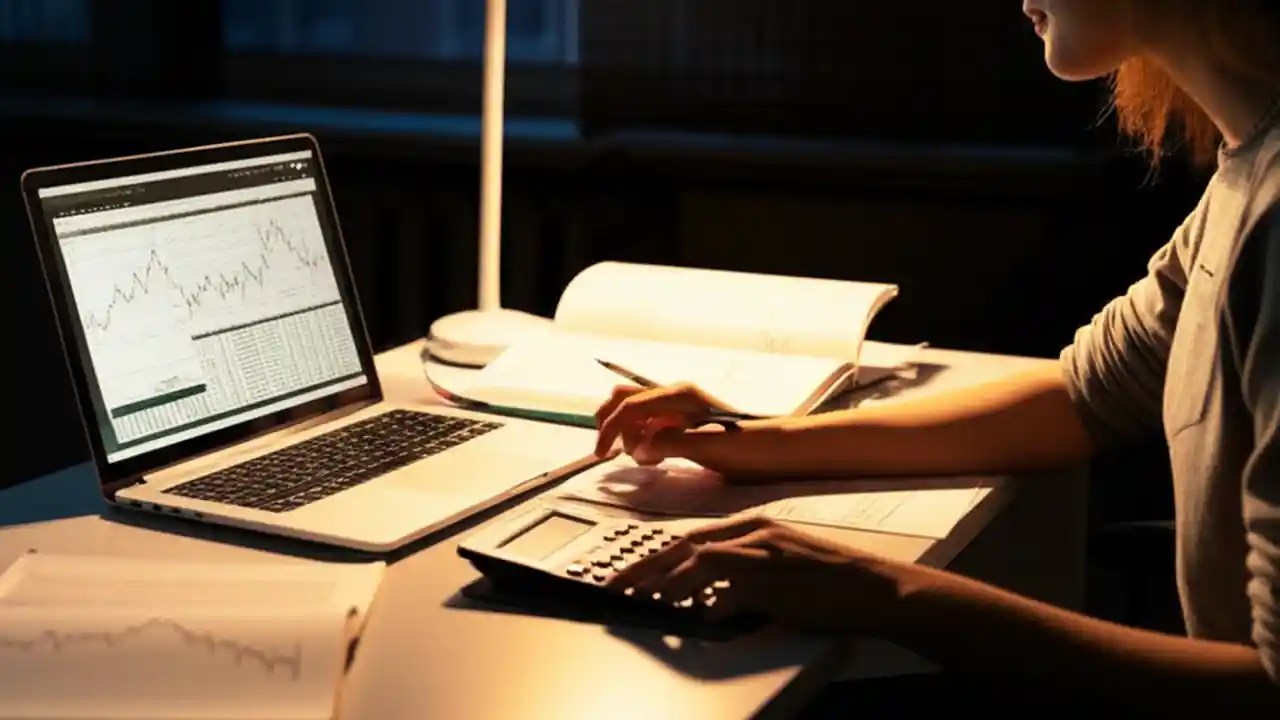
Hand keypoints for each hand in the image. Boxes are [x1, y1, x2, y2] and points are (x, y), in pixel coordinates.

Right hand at [593, 382, 735, 461]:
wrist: (772, 450)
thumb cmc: (744, 446)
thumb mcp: (706, 447)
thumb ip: (669, 443)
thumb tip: (641, 447)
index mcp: (679, 395)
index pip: (630, 406)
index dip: (610, 428)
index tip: (601, 455)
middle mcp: (675, 395)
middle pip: (624, 397)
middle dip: (611, 423)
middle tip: (611, 452)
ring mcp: (677, 408)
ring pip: (634, 413)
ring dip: (628, 435)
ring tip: (647, 460)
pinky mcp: (681, 421)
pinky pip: (649, 425)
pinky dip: (643, 439)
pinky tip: (657, 458)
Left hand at [604, 514, 907, 632]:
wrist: (873, 586)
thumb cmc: (831, 576)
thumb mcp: (781, 556)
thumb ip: (743, 565)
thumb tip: (705, 590)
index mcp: (755, 525)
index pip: (692, 537)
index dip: (656, 556)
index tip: (631, 572)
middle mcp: (756, 536)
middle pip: (687, 547)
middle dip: (648, 568)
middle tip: (620, 587)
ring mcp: (767, 559)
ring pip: (703, 564)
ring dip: (672, 584)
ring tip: (652, 602)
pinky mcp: (781, 586)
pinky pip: (735, 595)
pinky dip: (714, 606)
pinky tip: (702, 618)